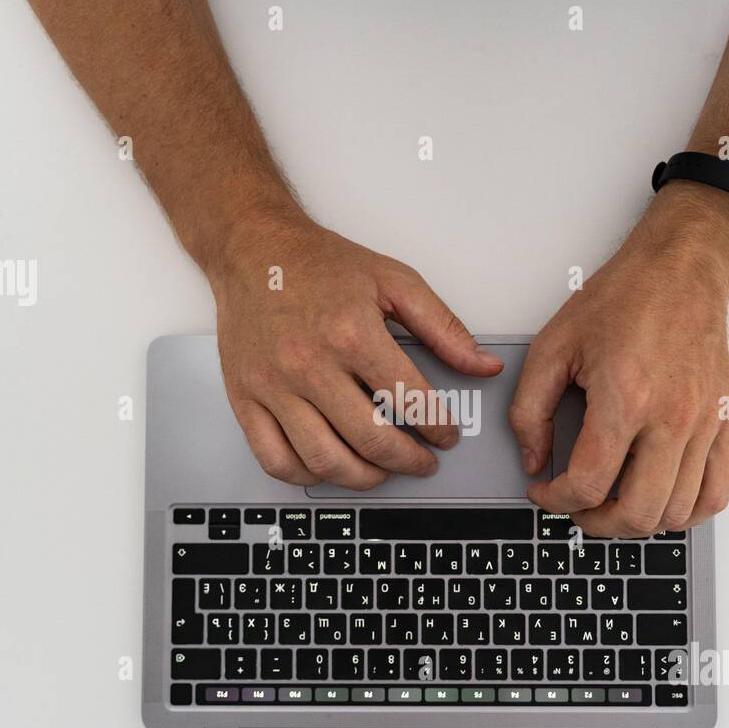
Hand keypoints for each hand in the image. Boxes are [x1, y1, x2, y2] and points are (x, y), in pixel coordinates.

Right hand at [210, 213, 503, 489]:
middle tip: (423, 462)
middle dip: (409, 461)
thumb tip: (483, 366)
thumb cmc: (319, 264)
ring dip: (364, 477)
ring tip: (382, 470)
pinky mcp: (245, 399)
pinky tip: (329, 466)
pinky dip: (307, 476)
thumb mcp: (394, 282)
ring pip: (324, 461)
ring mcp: (274, 386)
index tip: (446, 435)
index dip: (438, 427)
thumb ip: (444, 328)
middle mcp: (309, 364)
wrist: (253, 249)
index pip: (410, 401)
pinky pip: (275, 460)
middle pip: (371, 440)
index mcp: (352, 333)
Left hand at [509, 183, 728, 535]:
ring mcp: (704, 426)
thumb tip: (533, 460)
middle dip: (595, 523)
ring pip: (677, 513)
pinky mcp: (724, 425)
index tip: (543, 491)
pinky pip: (716, 494)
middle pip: (637, 513)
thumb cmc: (623, 299)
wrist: (682, 269)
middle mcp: (671, 419)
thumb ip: (530, 410)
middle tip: (576, 508)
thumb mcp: (553, 346)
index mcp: (624, 399)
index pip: (588, 484)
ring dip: (639, 522)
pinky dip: (687, 512)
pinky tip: (659, 499)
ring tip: (613, 502)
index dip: (555, 500)